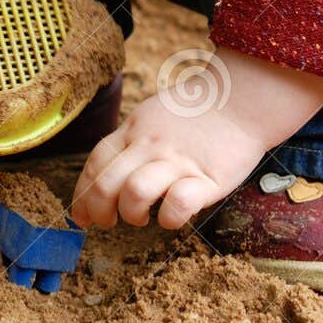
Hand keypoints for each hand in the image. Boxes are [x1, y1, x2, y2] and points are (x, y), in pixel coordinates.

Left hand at [70, 47, 322, 230]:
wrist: (241, 99)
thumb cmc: (197, 111)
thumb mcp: (152, 114)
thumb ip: (131, 140)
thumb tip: (108, 171)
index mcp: (135, 128)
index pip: (96, 163)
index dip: (82, 193)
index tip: (81, 214)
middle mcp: (150, 144)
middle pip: (107, 183)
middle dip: (98, 211)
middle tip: (107, 223)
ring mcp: (178, 161)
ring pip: (135, 193)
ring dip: (132, 214)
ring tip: (142, 218)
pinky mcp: (208, 179)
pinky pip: (177, 205)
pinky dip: (169, 219)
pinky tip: (173, 217)